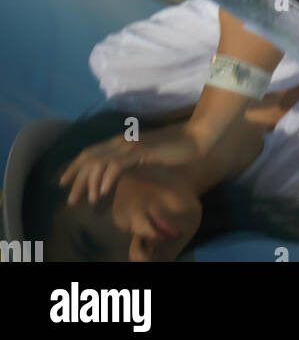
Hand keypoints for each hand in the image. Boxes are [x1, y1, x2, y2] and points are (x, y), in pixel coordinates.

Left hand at [59, 124, 207, 206]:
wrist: (194, 139)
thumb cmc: (171, 150)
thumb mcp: (144, 160)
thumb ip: (128, 166)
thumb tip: (112, 181)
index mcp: (120, 141)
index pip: (90, 152)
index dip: (74, 166)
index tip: (62, 182)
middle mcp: (121, 140)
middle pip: (90, 157)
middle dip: (76, 178)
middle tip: (69, 199)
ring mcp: (130, 145)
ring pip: (100, 162)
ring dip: (89, 182)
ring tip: (84, 200)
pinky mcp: (140, 151)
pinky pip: (117, 165)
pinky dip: (106, 179)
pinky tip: (101, 193)